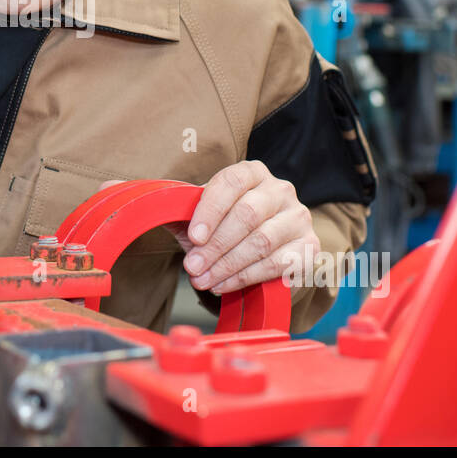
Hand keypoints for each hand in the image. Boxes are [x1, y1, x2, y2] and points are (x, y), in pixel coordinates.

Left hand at [179, 161, 318, 295]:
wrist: (264, 255)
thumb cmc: (226, 228)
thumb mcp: (203, 216)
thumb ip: (180, 210)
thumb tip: (147, 205)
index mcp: (253, 173)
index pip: (231, 182)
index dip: (210, 210)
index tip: (193, 237)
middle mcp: (281, 190)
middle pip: (247, 214)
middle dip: (215, 245)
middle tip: (193, 268)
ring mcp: (298, 217)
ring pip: (261, 241)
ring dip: (228, 265)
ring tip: (204, 280)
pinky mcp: (309, 247)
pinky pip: (278, 264)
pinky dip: (246, 277)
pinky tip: (225, 284)